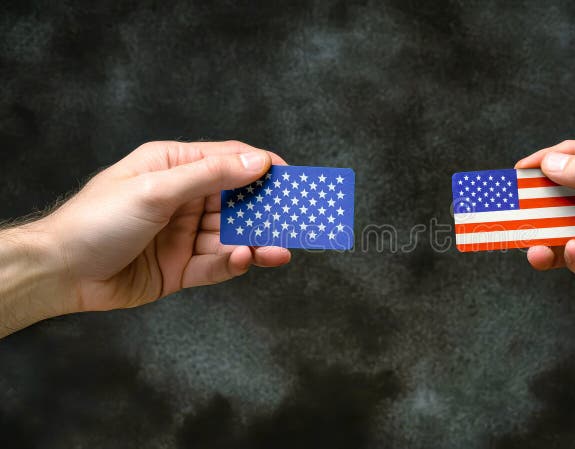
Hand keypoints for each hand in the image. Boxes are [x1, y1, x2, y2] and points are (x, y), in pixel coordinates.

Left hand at [27, 141, 290, 315]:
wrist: (60, 273)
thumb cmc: (97, 220)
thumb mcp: (156, 189)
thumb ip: (210, 175)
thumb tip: (257, 161)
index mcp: (174, 167)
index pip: (228, 159)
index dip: (262, 166)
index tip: (292, 179)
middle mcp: (183, 198)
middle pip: (237, 200)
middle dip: (267, 209)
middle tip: (298, 218)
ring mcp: (183, 234)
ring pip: (232, 235)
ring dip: (257, 241)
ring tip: (281, 249)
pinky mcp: (181, 268)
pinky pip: (217, 264)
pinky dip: (235, 263)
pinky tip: (246, 260)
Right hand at [516, 138, 574, 318]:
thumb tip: (550, 164)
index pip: (572, 157)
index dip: (541, 164)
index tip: (513, 176)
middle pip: (563, 198)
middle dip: (537, 210)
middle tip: (509, 219)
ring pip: (569, 233)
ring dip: (550, 241)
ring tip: (534, 250)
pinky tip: (573, 255)